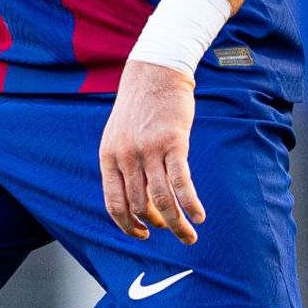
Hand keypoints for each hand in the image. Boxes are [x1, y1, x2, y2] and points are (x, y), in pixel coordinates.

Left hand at [99, 59, 203, 243]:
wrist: (155, 71)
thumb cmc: (140, 106)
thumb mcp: (119, 135)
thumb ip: (123, 163)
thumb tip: (138, 196)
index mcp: (109, 157)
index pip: (114, 203)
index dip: (127, 224)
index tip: (142, 234)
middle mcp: (126, 156)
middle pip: (139, 205)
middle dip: (157, 224)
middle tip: (171, 230)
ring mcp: (149, 150)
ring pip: (161, 199)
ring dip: (176, 224)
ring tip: (189, 235)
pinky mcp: (173, 143)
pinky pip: (181, 181)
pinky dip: (190, 203)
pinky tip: (198, 216)